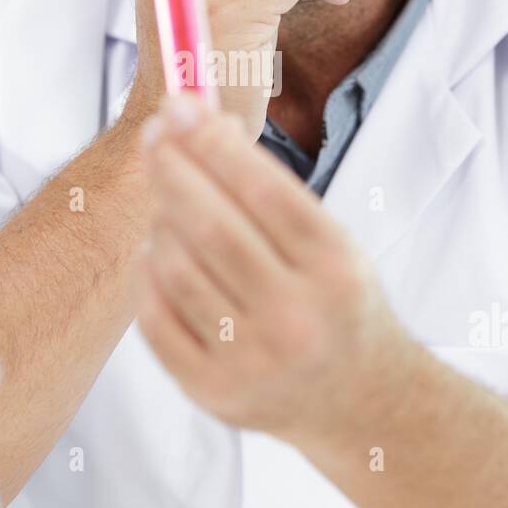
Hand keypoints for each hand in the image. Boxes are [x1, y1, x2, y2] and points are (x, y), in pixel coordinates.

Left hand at [135, 93, 416, 453]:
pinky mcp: (212, 392)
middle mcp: (298, 319)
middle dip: (174, 169)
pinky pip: (156, 317)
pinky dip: (148, 275)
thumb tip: (199, 120)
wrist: (359, 400)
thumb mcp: (331, 243)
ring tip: (167, 200)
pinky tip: (156, 253)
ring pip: (177, 268)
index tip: (181, 106)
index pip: (265, 192)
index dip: (214, 143)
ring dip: (161, 221)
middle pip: (212, 228)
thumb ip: (270, 188)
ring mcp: (253, 362)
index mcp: (336, 270)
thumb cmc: (335, 302)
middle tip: (155, 134)